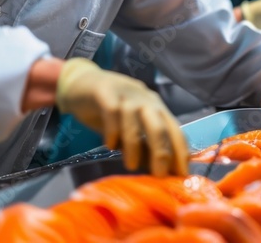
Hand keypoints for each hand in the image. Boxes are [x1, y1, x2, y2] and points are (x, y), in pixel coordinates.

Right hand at [55, 58, 187, 175]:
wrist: (79, 84)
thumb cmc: (108, 111)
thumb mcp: (129, 129)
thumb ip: (144, 146)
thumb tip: (160, 172)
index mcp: (156, 107)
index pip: (175, 130)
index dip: (180, 153)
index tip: (182, 175)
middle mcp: (145, 99)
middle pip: (159, 125)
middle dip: (162, 152)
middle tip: (159, 175)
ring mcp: (125, 94)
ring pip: (135, 120)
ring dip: (134, 145)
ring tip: (131, 165)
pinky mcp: (104, 92)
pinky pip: (112, 111)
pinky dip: (112, 131)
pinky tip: (109, 145)